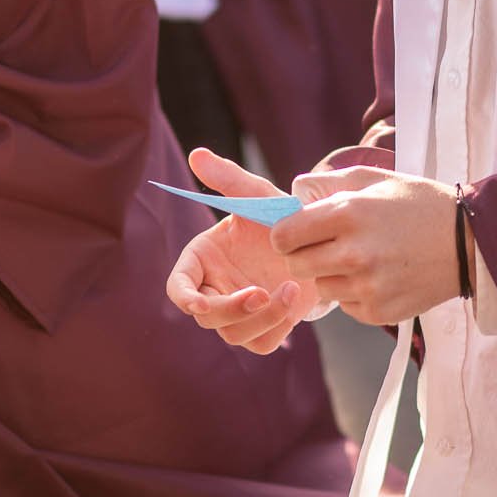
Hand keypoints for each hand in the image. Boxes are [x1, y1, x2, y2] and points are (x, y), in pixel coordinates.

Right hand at [165, 149, 315, 354]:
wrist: (318, 240)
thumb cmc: (279, 216)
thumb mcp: (258, 196)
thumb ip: (229, 179)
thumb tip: (197, 154)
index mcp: (203, 260)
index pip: (178, 286)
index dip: (184, 297)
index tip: (199, 303)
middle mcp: (215, 288)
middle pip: (206, 316)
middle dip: (230, 309)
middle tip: (259, 294)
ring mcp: (238, 312)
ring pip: (233, 333)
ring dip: (261, 318)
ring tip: (290, 290)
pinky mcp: (264, 328)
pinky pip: (261, 343)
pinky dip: (276, 326)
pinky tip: (295, 298)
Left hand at [270, 166, 464, 326]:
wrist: (469, 241)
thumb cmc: (419, 204)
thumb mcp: (375, 178)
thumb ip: (329, 183)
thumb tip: (293, 192)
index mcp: (347, 214)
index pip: (283, 237)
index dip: (285, 235)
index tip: (297, 234)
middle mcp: (353, 253)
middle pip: (295, 267)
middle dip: (303, 256)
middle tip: (325, 247)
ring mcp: (367, 286)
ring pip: (321, 287)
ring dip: (332, 275)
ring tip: (360, 260)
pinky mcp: (379, 312)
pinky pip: (346, 306)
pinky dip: (354, 294)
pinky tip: (378, 277)